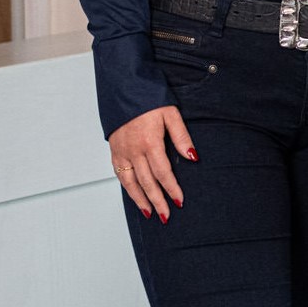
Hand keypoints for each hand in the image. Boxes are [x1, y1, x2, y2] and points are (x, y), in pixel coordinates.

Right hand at [108, 106, 196, 222]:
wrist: (123, 90)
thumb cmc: (150, 100)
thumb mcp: (171, 114)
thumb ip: (181, 137)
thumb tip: (193, 157)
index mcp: (150, 142)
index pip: (163, 172)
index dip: (171, 188)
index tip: (180, 201)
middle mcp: (133, 151)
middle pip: (147, 182)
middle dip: (158, 201)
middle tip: (166, 216)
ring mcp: (121, 152)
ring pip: (131, 183)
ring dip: (141, 200)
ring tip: (150, 213)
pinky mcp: (114, 151)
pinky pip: (120, 175)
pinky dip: (128, 188)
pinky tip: (135, 196)